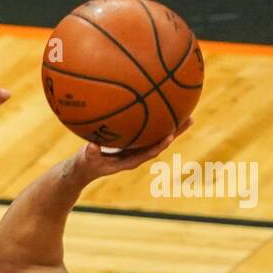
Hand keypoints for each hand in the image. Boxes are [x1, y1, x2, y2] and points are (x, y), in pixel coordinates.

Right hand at [67, 118, 193, 181]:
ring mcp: (134, 147)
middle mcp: (136, 154)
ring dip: (171, 124)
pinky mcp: (130, 142)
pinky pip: (146, 129)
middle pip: (160, 142)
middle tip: (190, 118)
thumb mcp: (85, 160)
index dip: (160, 145)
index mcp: (128, 161)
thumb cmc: (84, 166)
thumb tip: (92, 145)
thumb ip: (90, 154)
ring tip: (185, 109)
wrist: (83, 169)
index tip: (170, 136)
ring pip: (156, 135)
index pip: (148, 153)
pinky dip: (154, 119)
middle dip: (176, 131)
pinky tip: (158, 103)